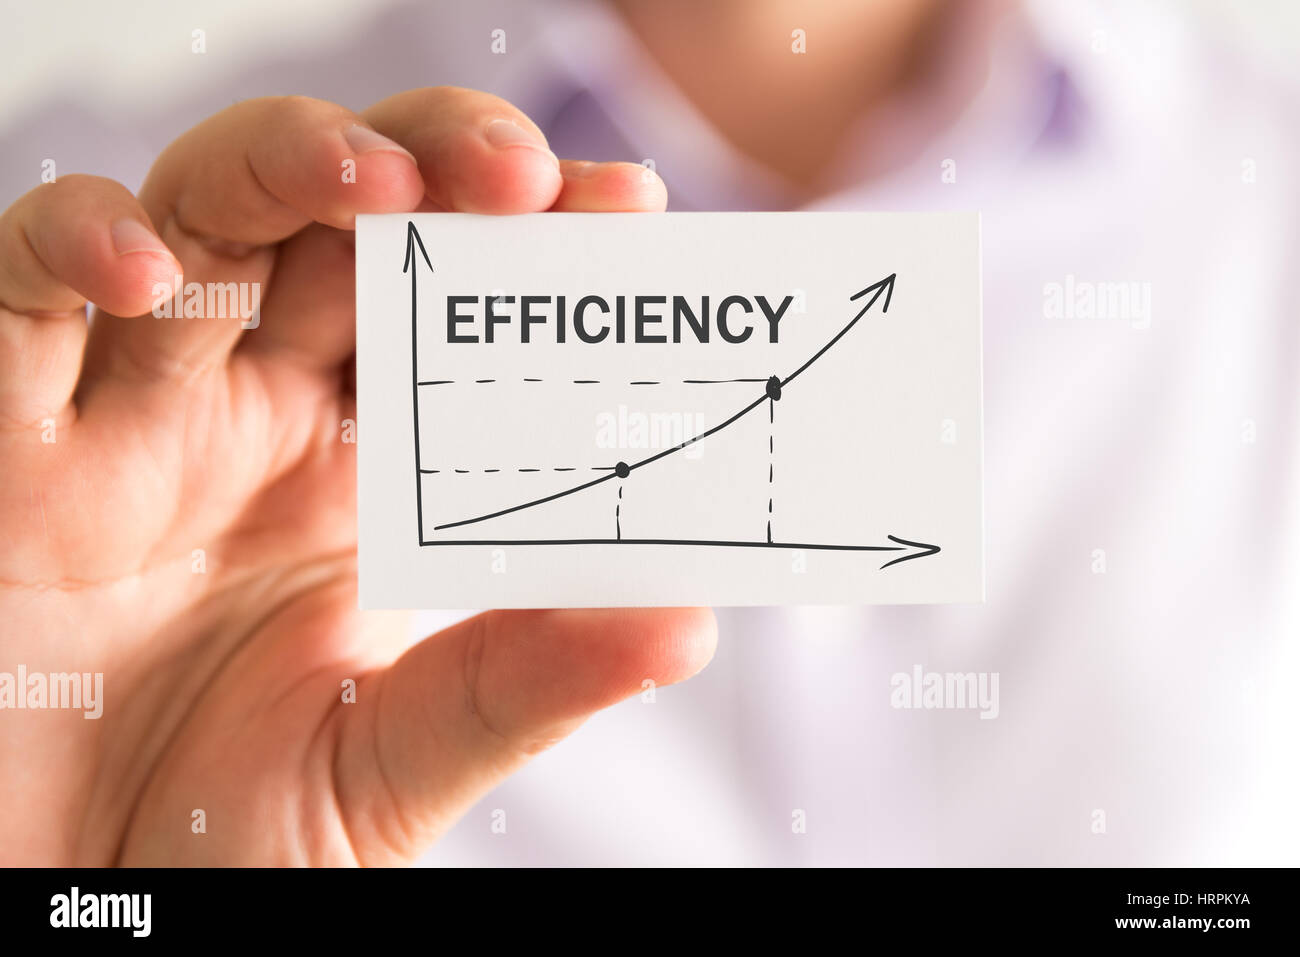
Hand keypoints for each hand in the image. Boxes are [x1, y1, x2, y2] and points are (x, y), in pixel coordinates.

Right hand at [0, 89, 715, 864]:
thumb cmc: (220, 844)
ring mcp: (124, 420)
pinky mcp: (1, 450)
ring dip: (287, 165)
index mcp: (353, 480)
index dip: (526, 251)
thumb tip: (683, 623)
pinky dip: (74, 247)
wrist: (76, 917)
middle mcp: (247, 419)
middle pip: (342, 226)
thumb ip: (521, 682)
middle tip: (522, 175)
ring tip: (382, 178)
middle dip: (433, 167)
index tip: (624, 209)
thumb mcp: (392, 764)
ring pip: (200, 215)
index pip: (451, 318)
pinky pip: (17, 299)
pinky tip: (150, 265)